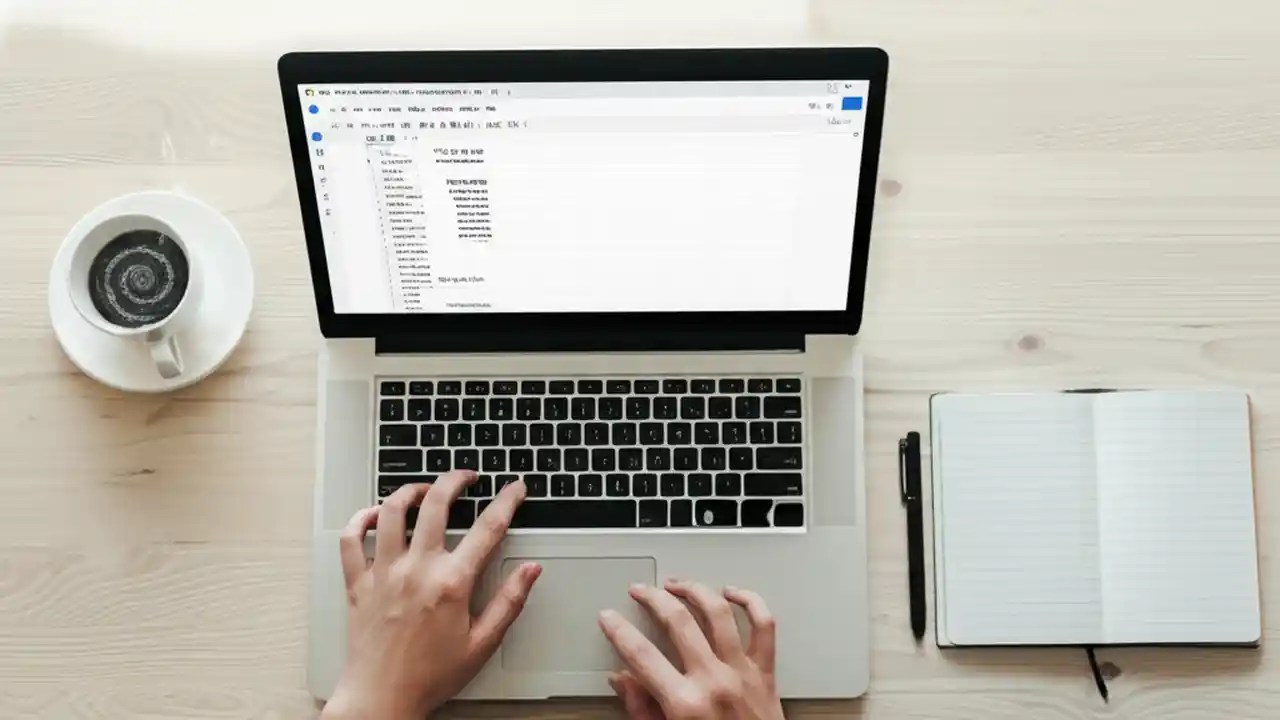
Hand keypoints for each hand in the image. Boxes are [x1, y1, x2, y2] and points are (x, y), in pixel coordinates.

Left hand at [323, 471, 540, 719]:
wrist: (381, 700)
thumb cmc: (430, 677)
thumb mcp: (483, 644)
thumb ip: (510, 602)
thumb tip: (531, 571)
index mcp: (451, 583)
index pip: (488, 529)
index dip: (507, 501)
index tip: (515, 488)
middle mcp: (416, 570)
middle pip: (436, 503)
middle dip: (455, 479)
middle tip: (467, 475)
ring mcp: (383, 573)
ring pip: (391, 511)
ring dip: (410, 491)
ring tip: (424, 489)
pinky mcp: (357, 583)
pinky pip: (351, 539)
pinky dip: (360, 519)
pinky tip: (374, 514)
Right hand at [599, 580, 782, 719]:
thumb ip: (641, 709)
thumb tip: (622, 678)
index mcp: (684, 704)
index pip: (641, 654)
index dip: (618, 631)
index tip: (608, 618)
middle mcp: (713, 682)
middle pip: (677, 621)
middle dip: (652, 598)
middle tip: (639, 590)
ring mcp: (742, 673)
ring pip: (718, 613)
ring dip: (695, 591)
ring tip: (677, 585)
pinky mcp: (765, 672)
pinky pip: (764, 626)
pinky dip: (750, 602)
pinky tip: (732, 593)